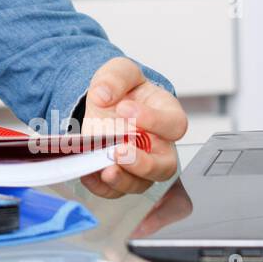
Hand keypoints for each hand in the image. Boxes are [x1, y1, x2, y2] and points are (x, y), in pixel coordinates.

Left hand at [77, 57, 186, 198]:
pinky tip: (88, 175)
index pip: (174, 125)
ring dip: (124, 179)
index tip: (125, 109)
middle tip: (120, 151)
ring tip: (106, 170)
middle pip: (165, 165)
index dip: (153, 120)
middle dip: (144, 163)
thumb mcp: (120, 71)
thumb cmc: (123, 89)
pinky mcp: (120, 173)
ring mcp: (140, 163)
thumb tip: (104, 94)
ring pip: (142, 183)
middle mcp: (159, 145)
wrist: (104, 102)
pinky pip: (116, 190)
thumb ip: (115, 78)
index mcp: (167, 116)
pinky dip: (101, 187)